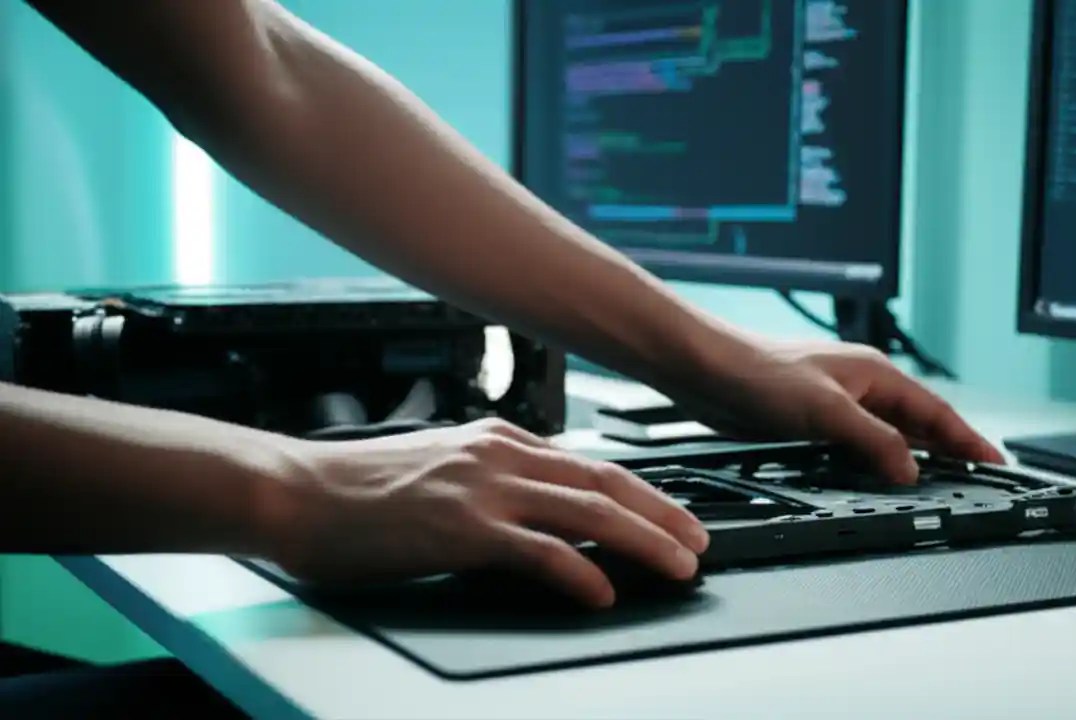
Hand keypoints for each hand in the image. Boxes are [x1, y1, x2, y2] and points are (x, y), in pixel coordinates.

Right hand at [266, 418, 707, 607]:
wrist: (295, 492)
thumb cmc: (358, 490)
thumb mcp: (441, 469)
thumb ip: (493, 482)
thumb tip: (539, 513)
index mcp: (497, 440)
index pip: (589, 464)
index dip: (642, 492)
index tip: (673, 515)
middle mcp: (499, 455)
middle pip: (605, 481)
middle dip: (663, 513)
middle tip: (700, 542)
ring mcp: (483, 488)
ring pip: (588, 511)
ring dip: (643, 540)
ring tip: (680, 566)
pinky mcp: (461, 528)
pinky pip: (539, 550)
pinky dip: (580, 571)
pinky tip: (604, 592)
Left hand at [664, 334, 1004, 485]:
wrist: (705, 371)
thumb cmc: (757, 371)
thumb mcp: (826, 410)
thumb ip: (873, 440)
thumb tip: (910, 470)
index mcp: (876, 375)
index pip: (937, 413)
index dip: (968, 441)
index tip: (996, 464)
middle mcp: (861, 388)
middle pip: (918, 426)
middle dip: (949, 452)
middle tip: (978, 482)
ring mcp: (837, 406)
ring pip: (888, 438)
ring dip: (912, 460)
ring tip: (939, 487)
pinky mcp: (811, 424)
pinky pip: (857, 448)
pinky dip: (875, 465)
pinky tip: (876, 483)